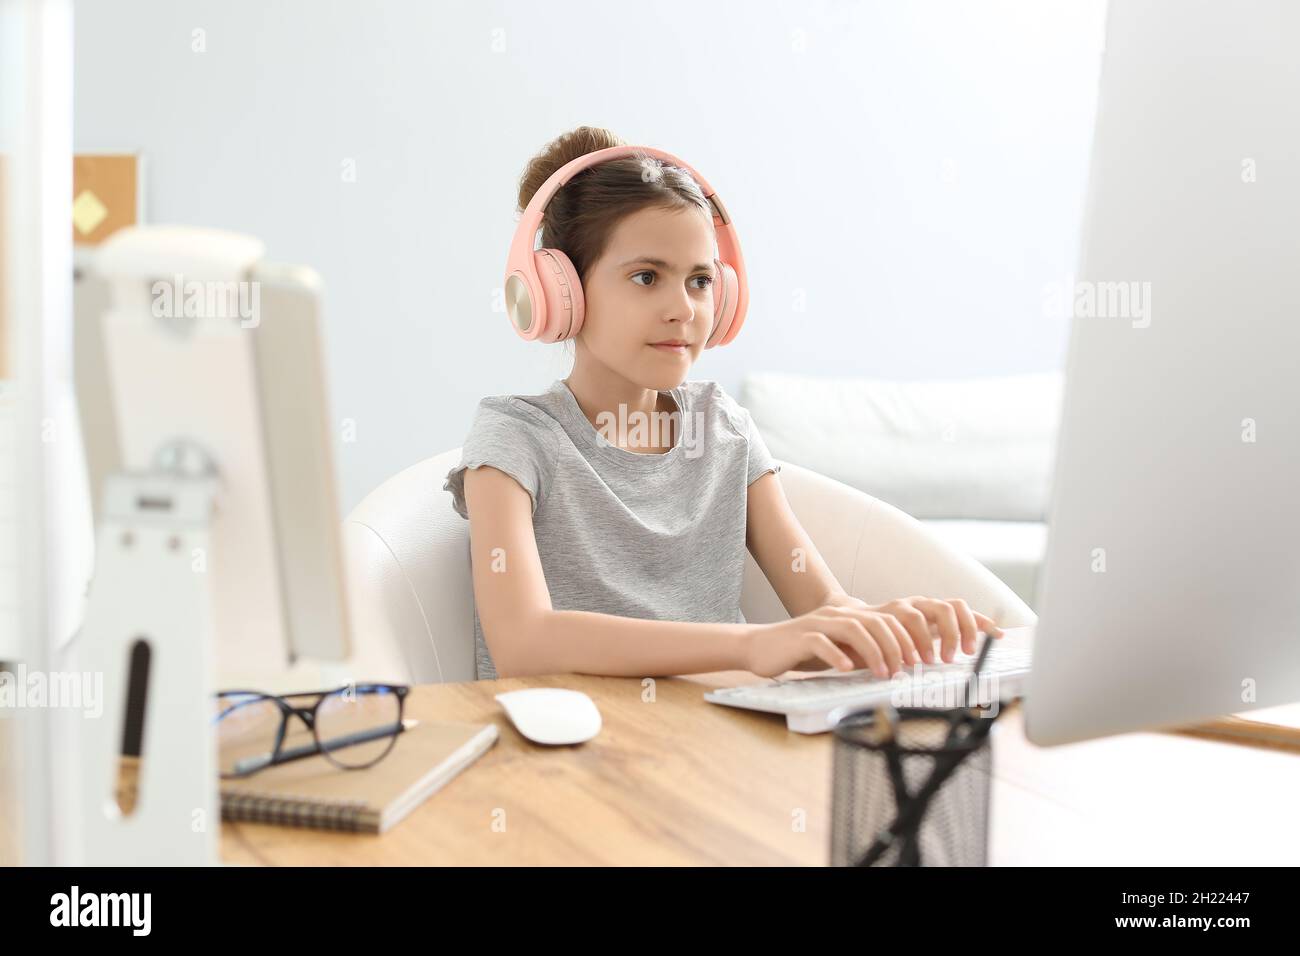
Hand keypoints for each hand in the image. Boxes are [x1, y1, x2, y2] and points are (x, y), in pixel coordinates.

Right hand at [741, 594, 1003, 678]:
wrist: (766, 647)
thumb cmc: (812, 652)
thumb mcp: (851, 650)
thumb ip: (878, 651)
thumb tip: (914, 664)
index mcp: (862, 616)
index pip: (904, 616)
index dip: (931, 632)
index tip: (952, 653)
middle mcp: (847, 614)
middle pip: (887, 621)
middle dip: (907, 645)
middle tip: (918, 668)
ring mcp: (825, 622)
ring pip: (860, 629)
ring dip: (878, 653)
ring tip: (887, 674)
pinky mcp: (804, 636)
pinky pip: (825, 643)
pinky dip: (839, 656)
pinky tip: (848, 670)